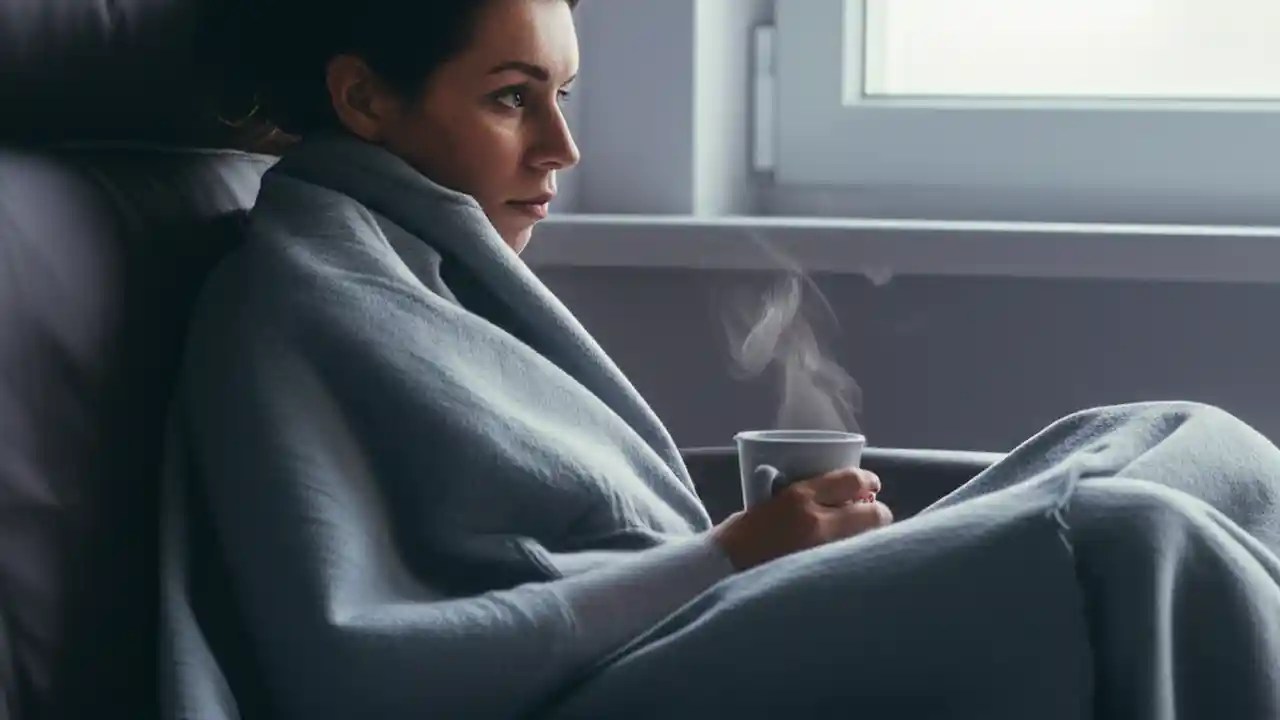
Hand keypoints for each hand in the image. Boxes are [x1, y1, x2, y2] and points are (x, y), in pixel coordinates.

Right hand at [711, 467, 891, 570]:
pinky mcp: (825, 579)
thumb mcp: (769, 503)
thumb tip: (840, 502)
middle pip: (875, 515)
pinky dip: (856, 560)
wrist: (719, 572)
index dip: (868, 481)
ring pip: (870, 542)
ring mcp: (824, 554)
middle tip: (869, 517)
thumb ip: (805, 501)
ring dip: (870, 539)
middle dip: (877, 515)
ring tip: (858, 541)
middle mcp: (818, 524)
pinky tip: (848, 562)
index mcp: (799, 498)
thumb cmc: (740, 537)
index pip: (852, 481)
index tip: (872, 485)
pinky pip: (854, 563)